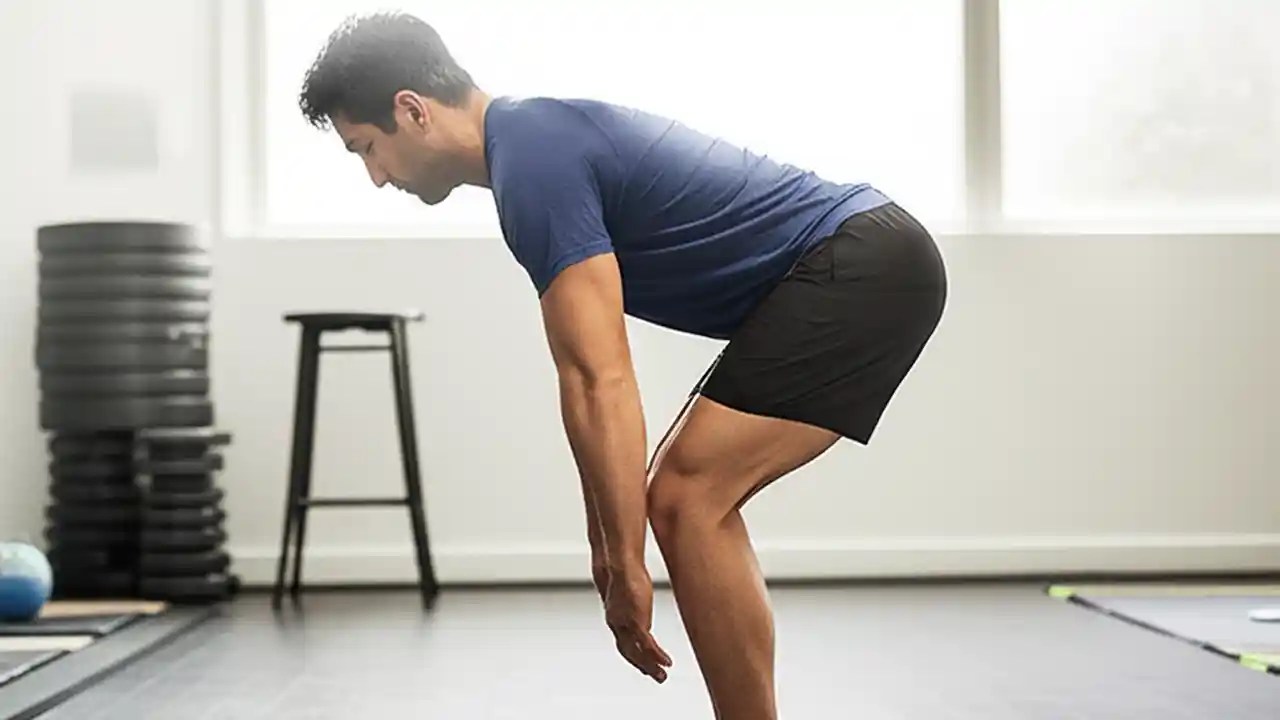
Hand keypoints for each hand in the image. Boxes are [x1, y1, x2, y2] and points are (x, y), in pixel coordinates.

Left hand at [603, 564, 671, 682]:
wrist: (619, 564)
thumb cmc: (625, 569)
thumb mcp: (630, 586)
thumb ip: (633, 596)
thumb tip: (637, 593)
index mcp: (615, 616)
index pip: (623, 640)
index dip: (633, 652)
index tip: (643, 661)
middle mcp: (617, 623)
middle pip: (628, 651)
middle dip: (641, 665)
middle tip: (654, 676)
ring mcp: (626, 624)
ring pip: (637, 652)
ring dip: (650, 666)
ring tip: (662, 676)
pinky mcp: (636, 622)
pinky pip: (647, 645)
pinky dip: (657, 656)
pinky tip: (666, 662)